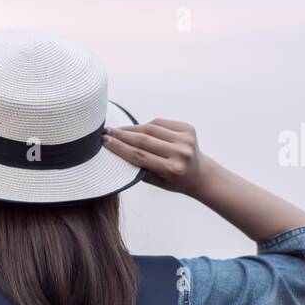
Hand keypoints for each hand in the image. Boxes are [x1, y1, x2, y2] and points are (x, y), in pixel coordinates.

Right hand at [102, 119, 216, 196]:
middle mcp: (181, 153)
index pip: (140, 156)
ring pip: (151, 128)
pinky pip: (161, 123)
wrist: (198, 174)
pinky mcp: (188, 128)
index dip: (120, 148)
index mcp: (173, 169)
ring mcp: (186, 139)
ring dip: (132, 128)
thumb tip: (117, 150)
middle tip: (106, 132)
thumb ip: (139, 167)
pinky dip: (147, 125)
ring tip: (118, 130)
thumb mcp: (155, 181)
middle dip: (122, 135)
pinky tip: (137, 129)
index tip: (105, 141)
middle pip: (144, 140)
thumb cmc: (173, 180)